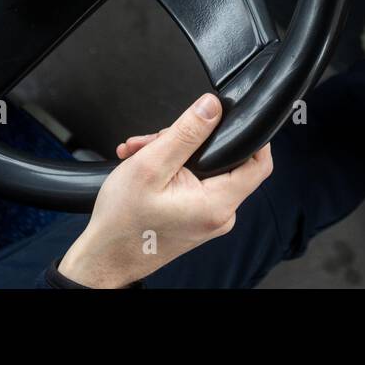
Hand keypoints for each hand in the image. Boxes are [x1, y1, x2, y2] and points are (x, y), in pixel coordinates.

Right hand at [57, 93, 273, 287]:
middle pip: (224, 161)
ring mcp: (208, 216)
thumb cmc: (122, 222)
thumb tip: (212, 107)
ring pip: (204, 169)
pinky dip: (171, 169)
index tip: (230, 117)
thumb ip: (186, 133)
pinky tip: (143, 165)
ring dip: (172, 152)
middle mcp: (219, 214)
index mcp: (217, 204)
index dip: (251, 135)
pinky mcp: (195, 217)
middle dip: (189, 140)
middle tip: (154, 139)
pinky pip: (193, 182)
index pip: (260, 163)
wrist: (103, 257)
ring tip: (139, 152)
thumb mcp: (151, 166)